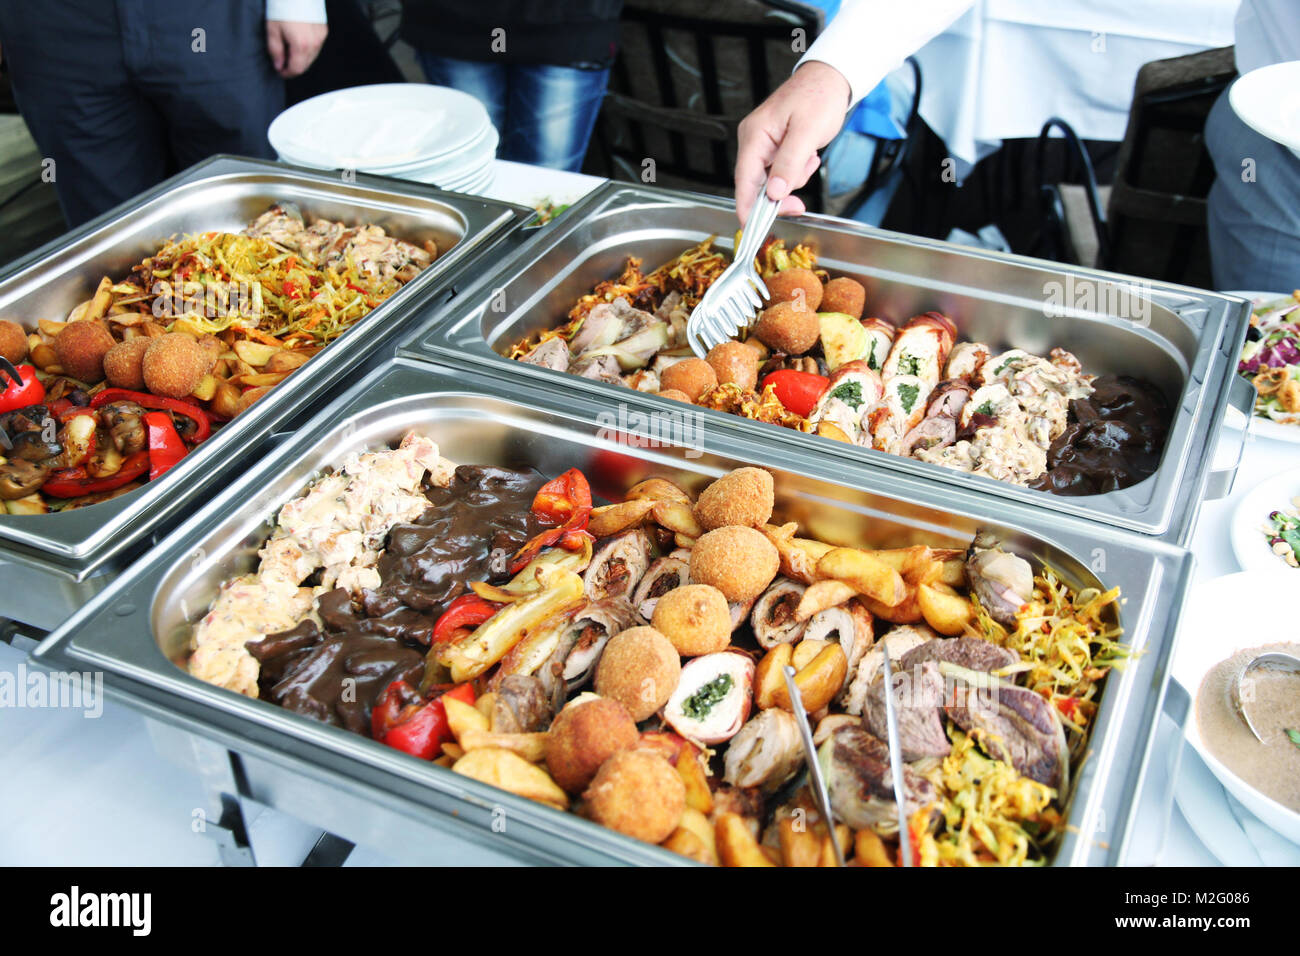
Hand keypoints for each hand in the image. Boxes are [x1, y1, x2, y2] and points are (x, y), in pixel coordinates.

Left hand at [266, 20, 327, 78]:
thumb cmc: (283, 5)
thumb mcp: (272, 28)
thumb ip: (275, 50)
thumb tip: (278, 65)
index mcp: (301, 45)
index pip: (296, 69)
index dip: (286, 73)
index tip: (279, 71)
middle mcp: (314, 43)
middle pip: (305, 65)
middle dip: (293, 66)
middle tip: (281, 61)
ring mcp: (320, 37)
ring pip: (311, 57)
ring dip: (300, 58)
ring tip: (288, 48)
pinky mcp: (323, 30)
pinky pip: (316, 46)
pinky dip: (307, 48)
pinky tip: (297, 40)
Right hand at [734, 61, 851, 223]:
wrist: (831, 78)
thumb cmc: (819, 96)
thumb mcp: (807, 133)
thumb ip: (789, 164)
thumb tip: (774, 194)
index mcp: (754, 136)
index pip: (744, 181)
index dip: (748, 209)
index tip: (755, 230)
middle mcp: (754, 142)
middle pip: (756, 185)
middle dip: (779, 195)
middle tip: (800, 203)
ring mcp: (763, 145)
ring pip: (771, 181)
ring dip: (792, 179)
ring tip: (809, 158)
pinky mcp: (775, 147)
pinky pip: (781, 171)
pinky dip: (796, 171)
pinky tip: (808, 155)